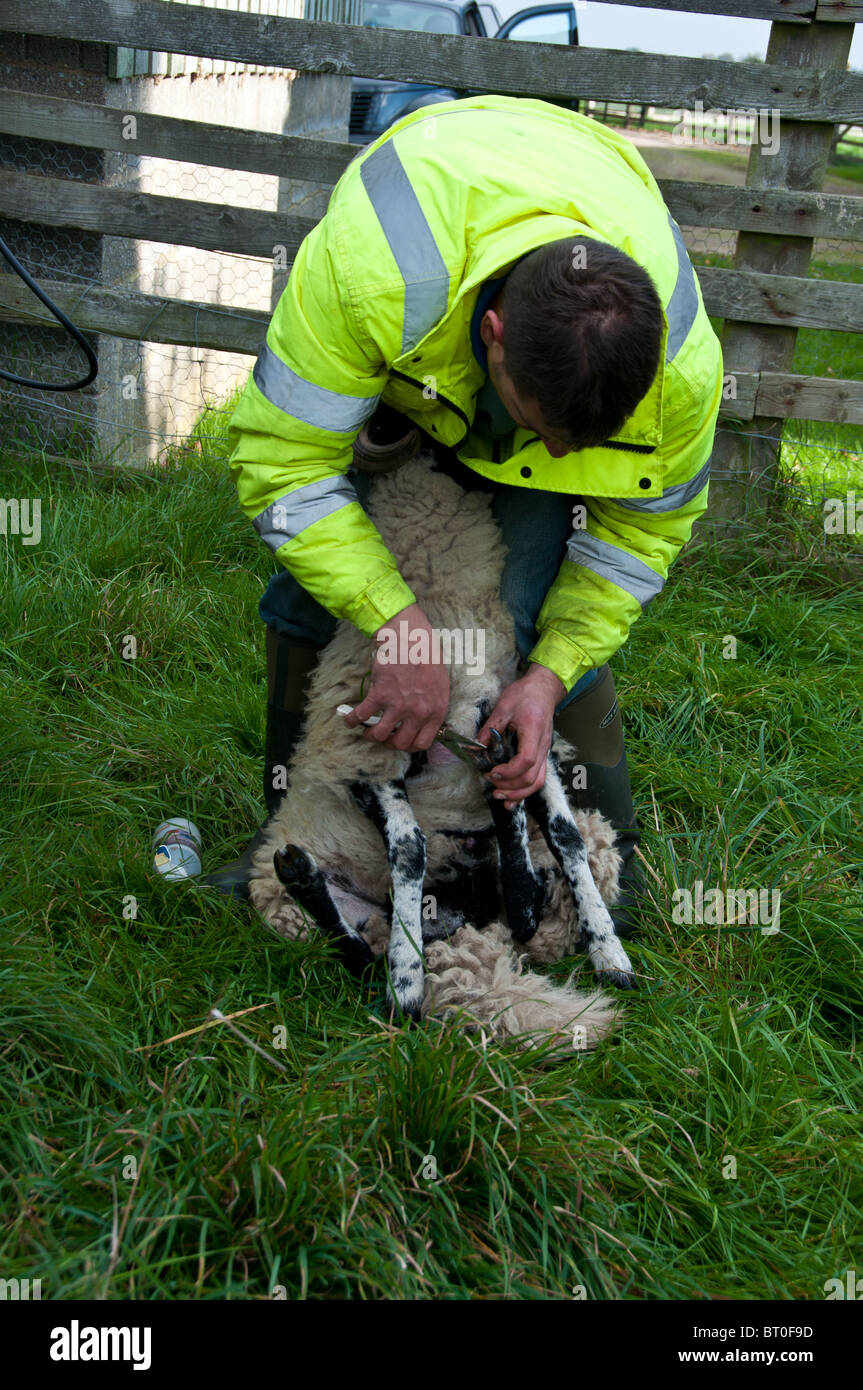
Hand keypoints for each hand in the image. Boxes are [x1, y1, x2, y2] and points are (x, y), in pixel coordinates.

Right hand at [343, 603, 449, 751]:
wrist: (411, 637)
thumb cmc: (427, 657)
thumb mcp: (440, 685)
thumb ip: (432, 706)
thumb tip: (422, 720)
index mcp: (436, 711)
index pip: (422, 743)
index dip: (409, 745)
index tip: (401, 740)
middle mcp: (418, 712)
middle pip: (400, 743)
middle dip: (389, 743)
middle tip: (383, 736)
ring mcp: (398, 705)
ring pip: (380, 735)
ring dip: (370, 736)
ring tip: (366, 731)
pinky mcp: (380, 694)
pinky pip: (362, 715)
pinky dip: (352, 720)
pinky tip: (350, 719)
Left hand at [477, 663, 565, 807]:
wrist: (543, 689)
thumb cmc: (524, 695)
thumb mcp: (503, 707)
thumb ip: (489, 729)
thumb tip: (475, 747)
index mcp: (533, 732)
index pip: (526, 760)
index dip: (508, 771)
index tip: (492, 772)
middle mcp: (543, 746)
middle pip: (532, 778)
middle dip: (511, 787)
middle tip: (492, 786)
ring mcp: (545, 752)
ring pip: (538, 782)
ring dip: (519, 793)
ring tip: (501, 796)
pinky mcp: (542, 754)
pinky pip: (538, 778)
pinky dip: (525, 790)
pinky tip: (512, 796)